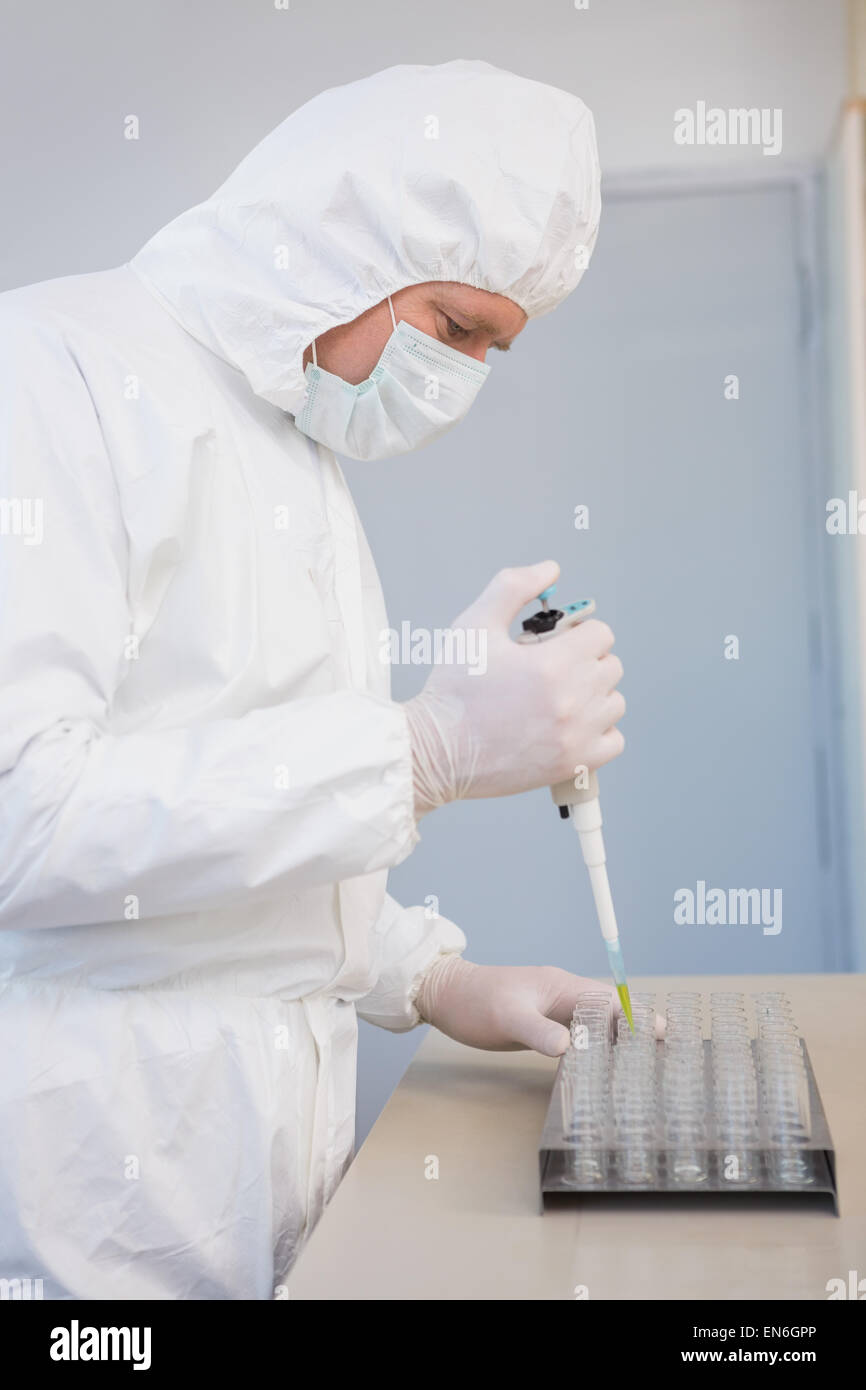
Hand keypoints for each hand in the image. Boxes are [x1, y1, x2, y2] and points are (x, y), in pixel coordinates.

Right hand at [403, 560, 624, 815]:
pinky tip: (570, 726)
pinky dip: (599, 732)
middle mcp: (572, 702)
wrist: (436, 751)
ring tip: (559, 698)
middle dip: (586, 661)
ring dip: (594, 696)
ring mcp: (576, 736)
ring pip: (614, 703)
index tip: (556, 644)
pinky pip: (614, 742)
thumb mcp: (474, 625)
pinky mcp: (574, 764)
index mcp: (552, 664)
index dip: (578, 632)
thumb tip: (550, 570)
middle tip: (552, 669)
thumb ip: (513, 587)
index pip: (601, 633)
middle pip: (611, 667)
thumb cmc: (452, 691)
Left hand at [415, 957, 660, 1056]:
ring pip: (596, 1023)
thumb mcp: (507, 1018)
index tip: (662, 1033)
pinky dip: (596, 1047)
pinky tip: (604, 1066)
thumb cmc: (475, 1002)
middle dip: (636, 1029)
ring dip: (618, 1039)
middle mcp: (563, 996)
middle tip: (666, 1053)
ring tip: (644, 1064)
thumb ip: (538, 1032)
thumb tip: (570, 1047)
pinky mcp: (544, 1024)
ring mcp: (553, 1010)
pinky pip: (579, 1034)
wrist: (445, 996)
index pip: (608, 1001)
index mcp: (561, 987)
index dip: (635, 1017)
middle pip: (609, 1011)